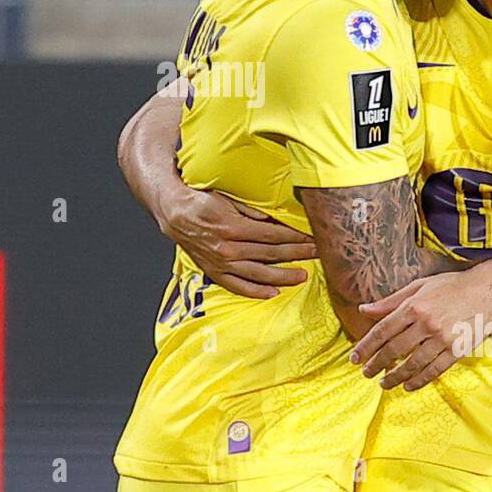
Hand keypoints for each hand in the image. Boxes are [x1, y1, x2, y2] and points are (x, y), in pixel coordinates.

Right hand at [157, 188, 316, 298]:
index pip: (274, 236)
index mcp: (234, 228)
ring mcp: (222, 263)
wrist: (174, 214)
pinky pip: (238, 287)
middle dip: (297, 254)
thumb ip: (252, 211)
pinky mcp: (215, 272)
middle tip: (317, 254)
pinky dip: (256, 292)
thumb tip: (276, 220)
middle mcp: (229, 249)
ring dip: (283, 276)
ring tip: (302, 276)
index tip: (313, 239)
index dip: (296, 238)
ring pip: (259, 274)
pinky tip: (273, 293)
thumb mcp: (228, 199)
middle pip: (271, 254)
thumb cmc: (202, 202)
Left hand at [349, 270, 491, 391]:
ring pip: (413, 364)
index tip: (355, 358)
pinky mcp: (457, 351)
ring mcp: (443, 339)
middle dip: (377, 364)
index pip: (382, 331)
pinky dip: (420, 380)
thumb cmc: (450, 286)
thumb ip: (389, 302)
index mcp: (414, 307)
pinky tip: (408, 386)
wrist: (486, 291)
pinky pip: (435, 370)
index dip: (366, 346)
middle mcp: (426, 324)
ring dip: (396, 377)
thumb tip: (363, 310)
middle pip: (395, 350)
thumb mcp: (417, 287)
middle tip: (366, 373)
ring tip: (384, 383)